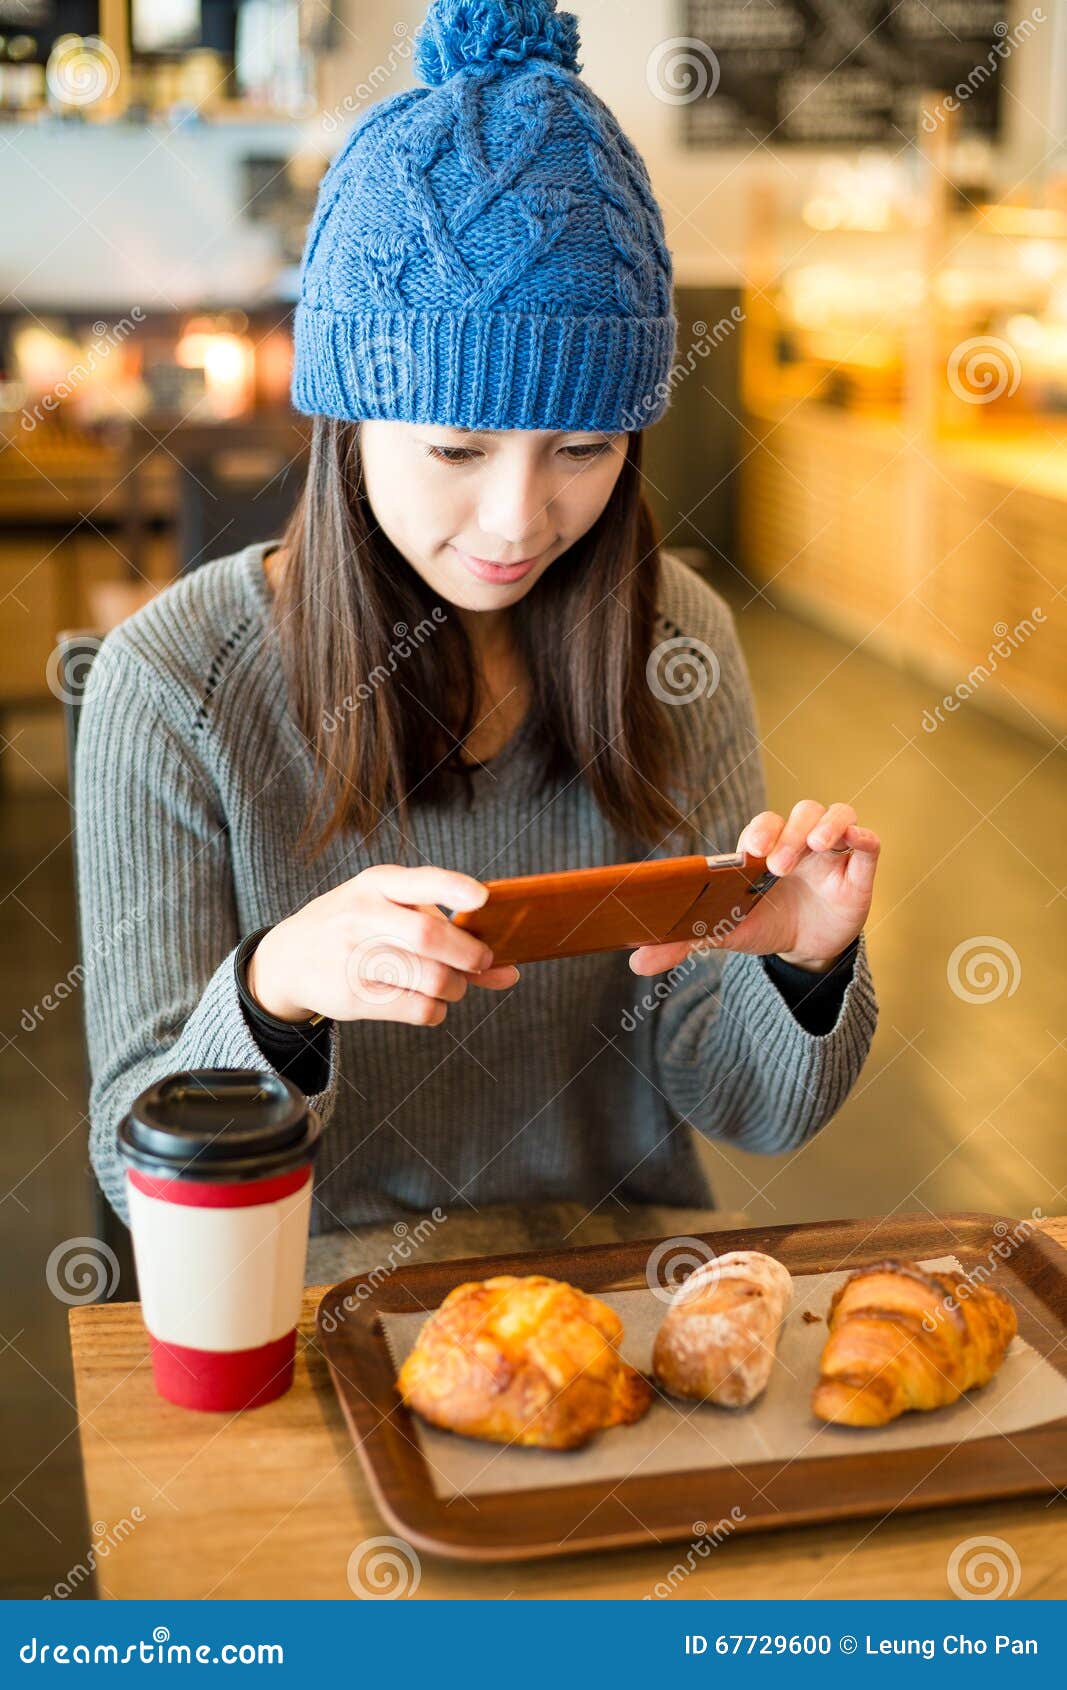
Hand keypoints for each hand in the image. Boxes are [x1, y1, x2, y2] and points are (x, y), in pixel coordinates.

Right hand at [247, 864, 518, 1025]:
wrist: (289, 957)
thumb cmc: (358, 927)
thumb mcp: (390, 910)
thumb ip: (446, 930)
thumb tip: (508, 970)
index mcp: (377, 883)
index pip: (420, 881)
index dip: (453, 888)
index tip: (483, 898)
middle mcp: (362, 915)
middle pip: (428, 935)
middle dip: (469, 953)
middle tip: (482, 962)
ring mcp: (354, 956)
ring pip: (428, 977)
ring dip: (455, 987)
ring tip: (453, 986)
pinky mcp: (352, 996)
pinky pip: (415, 1008)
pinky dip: (436, 1009)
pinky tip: (432, 1003)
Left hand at [629, 801, 879, 976]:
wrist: (805, 949)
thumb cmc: (763, 926)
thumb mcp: (725, 933)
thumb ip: (684, 940)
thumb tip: (636, 963)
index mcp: (764, 849)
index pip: (763, 826)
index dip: (760, 831)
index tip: (753, 851)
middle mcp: (798, 842)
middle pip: (799, 814)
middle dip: (789, 834)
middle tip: (779, 866)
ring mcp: (831, 853)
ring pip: (834, 816)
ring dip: (825, 824)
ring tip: (815, 847)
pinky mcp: (859, 871)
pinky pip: (868, 843)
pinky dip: (862, 836)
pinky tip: (854, 843)